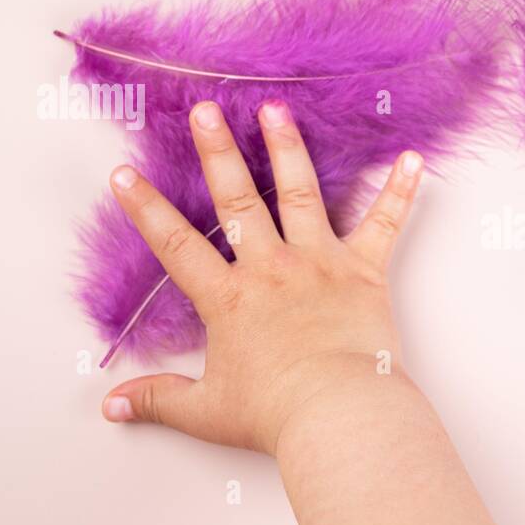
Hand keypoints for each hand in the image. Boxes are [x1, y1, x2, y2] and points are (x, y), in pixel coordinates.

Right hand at [100, 98, 425, 455]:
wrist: (340, 414)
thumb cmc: (276, 415)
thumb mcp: (206, 411)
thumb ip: (158, 400)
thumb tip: (112, 406)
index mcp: (228, 299)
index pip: (176, 245)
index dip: (145, 209)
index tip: (123, 173)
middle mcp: (271, 268)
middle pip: (238, 200)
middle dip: (217, 151)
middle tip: (205, 110)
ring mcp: (320, 263)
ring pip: (301, 193)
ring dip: (287, 148)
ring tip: (275, 109)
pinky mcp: (366, 272)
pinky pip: (385, 223)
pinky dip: (400, 190)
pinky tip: (411, 158)